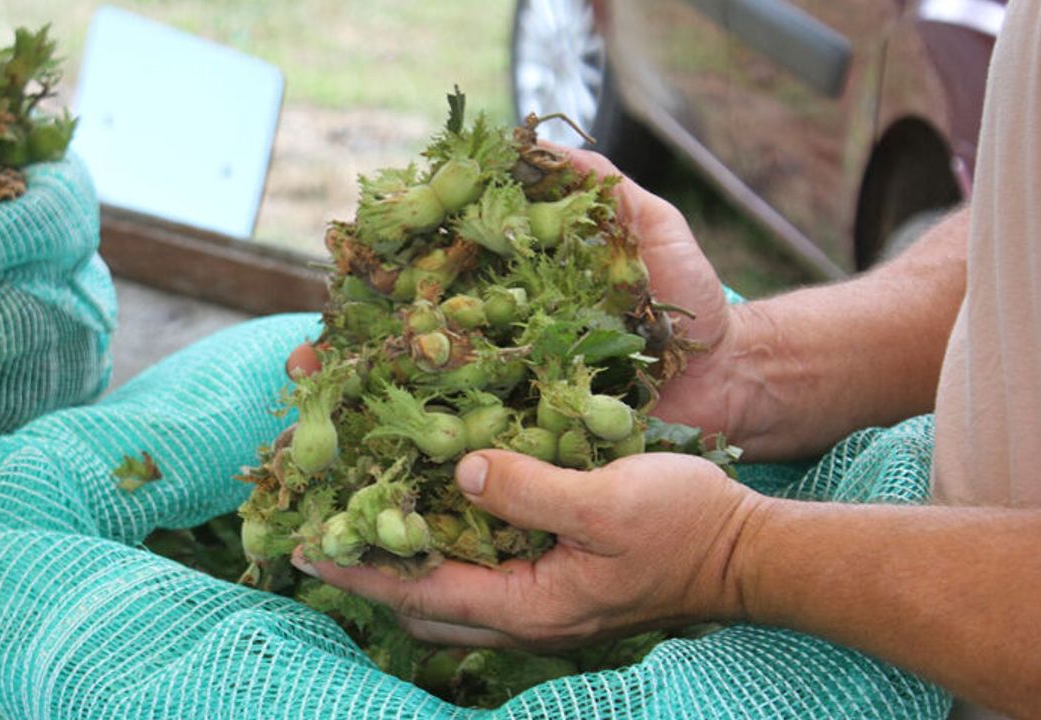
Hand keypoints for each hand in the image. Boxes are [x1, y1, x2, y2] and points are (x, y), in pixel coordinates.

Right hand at [288, 148, 753, 440]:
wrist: (737, 379)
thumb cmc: (696, 306)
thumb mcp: (654, 234)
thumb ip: (604, 192)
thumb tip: (543, 145)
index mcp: (518, 299)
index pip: (433, 289)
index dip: (382, 290)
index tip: (334, 283)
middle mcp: (508, 352)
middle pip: (415, 356)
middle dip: (353, 364)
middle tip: (303, 372)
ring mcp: (523, 404)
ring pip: (434, 415)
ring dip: (372, 423)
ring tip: (320, 430)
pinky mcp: (545, 450)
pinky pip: (485, 460)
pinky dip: (434, 469)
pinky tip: (385, 477)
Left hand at [293, 449, 765, 650]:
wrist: (746, 553)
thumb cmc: (685, 526)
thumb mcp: (608, 502)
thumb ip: (530, 490)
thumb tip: (460, 473)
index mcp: (529, 607)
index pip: (421, 592)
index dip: (359, 566)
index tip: (304, 544)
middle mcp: (525, 618)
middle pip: (422, 607)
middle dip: (368, 573)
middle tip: (318, 533)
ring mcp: (541, 607)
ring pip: (448, 599)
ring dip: (401, 568)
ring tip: (361, 526)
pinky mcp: (556, 587)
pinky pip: (478, 580)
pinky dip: (443, 556)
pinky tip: (433, 519)